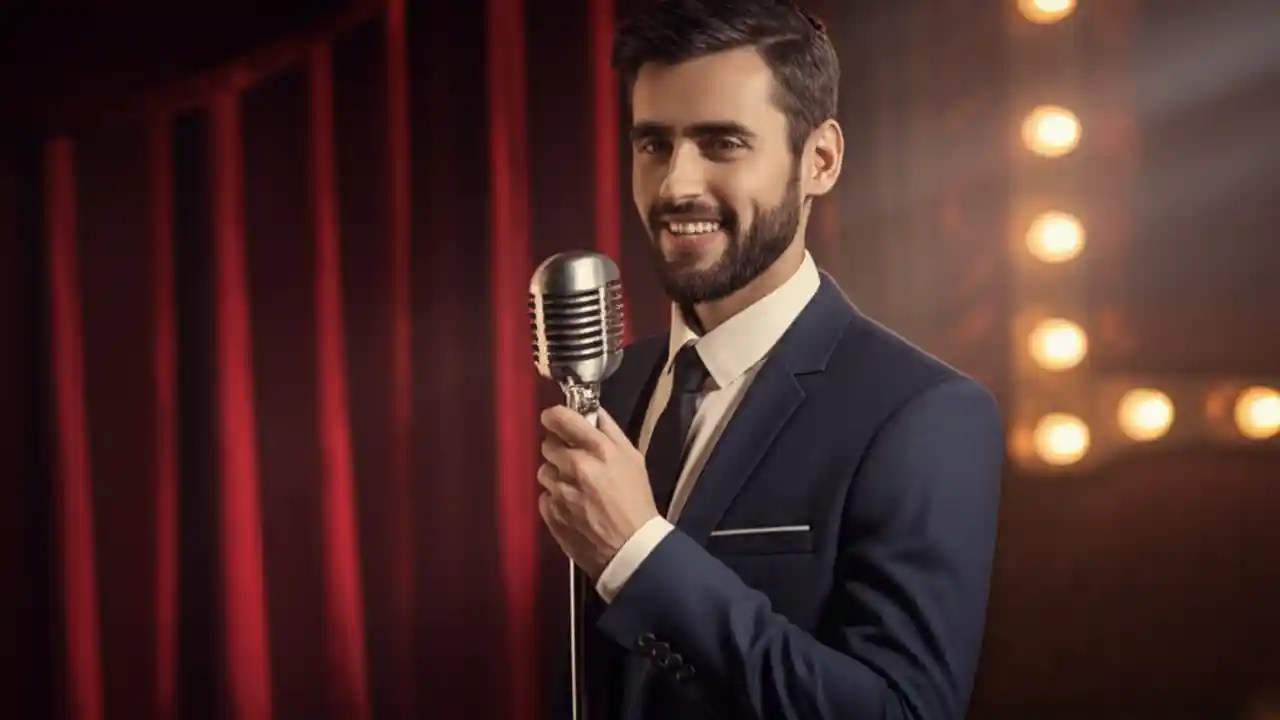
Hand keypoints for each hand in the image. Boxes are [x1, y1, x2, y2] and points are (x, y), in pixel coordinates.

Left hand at [537, 405, 659, 579]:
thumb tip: (592, 411)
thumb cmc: (636, 501)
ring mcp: (560, 491)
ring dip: (556, 476)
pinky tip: (572, 507)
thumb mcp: (633, 459)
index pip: (560, 418)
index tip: (555, 421)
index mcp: (599, 449)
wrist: (631, 549)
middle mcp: (576, 466)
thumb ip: (610, 431)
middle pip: (547, 444)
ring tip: (576, 489)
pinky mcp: (550, 512)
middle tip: (574, 462)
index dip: (554, 417)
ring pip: (543, 471)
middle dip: (559, 451)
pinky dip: (555, 499)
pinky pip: (544, 496)